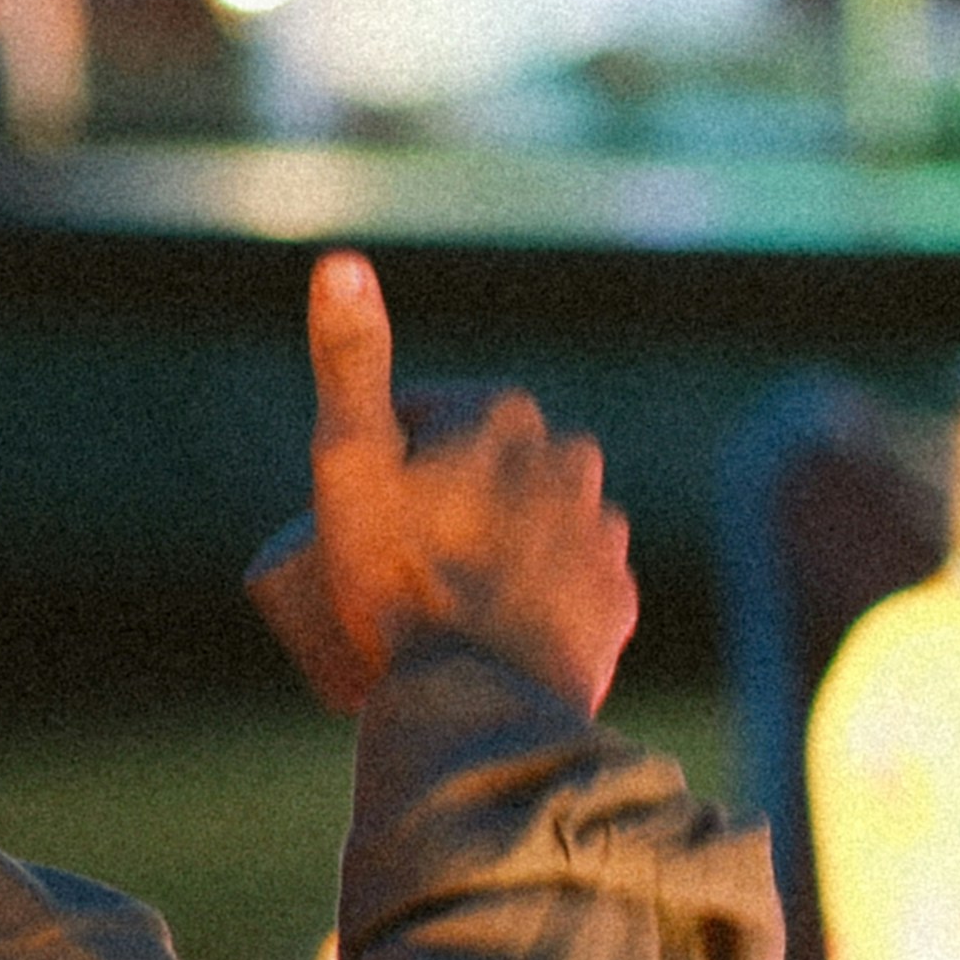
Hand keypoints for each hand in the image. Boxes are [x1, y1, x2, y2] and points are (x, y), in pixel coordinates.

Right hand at [248, 253, 636, 719]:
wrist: (479, 700)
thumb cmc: (400, 582)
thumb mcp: (349, 465)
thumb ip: (347, 359)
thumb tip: (339, 258)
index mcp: (507, 414)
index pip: (426, 424)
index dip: (381, 469)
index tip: (360, 522)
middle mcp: (573, 459)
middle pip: (483, 474)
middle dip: (446, 507)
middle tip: (395, 573)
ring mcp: (602, 533)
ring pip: (530, 528)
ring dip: (496, 552)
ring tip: (446, 610)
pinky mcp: (619, 601)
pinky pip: (570, 587)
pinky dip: (539, 601)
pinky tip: (499, 632)